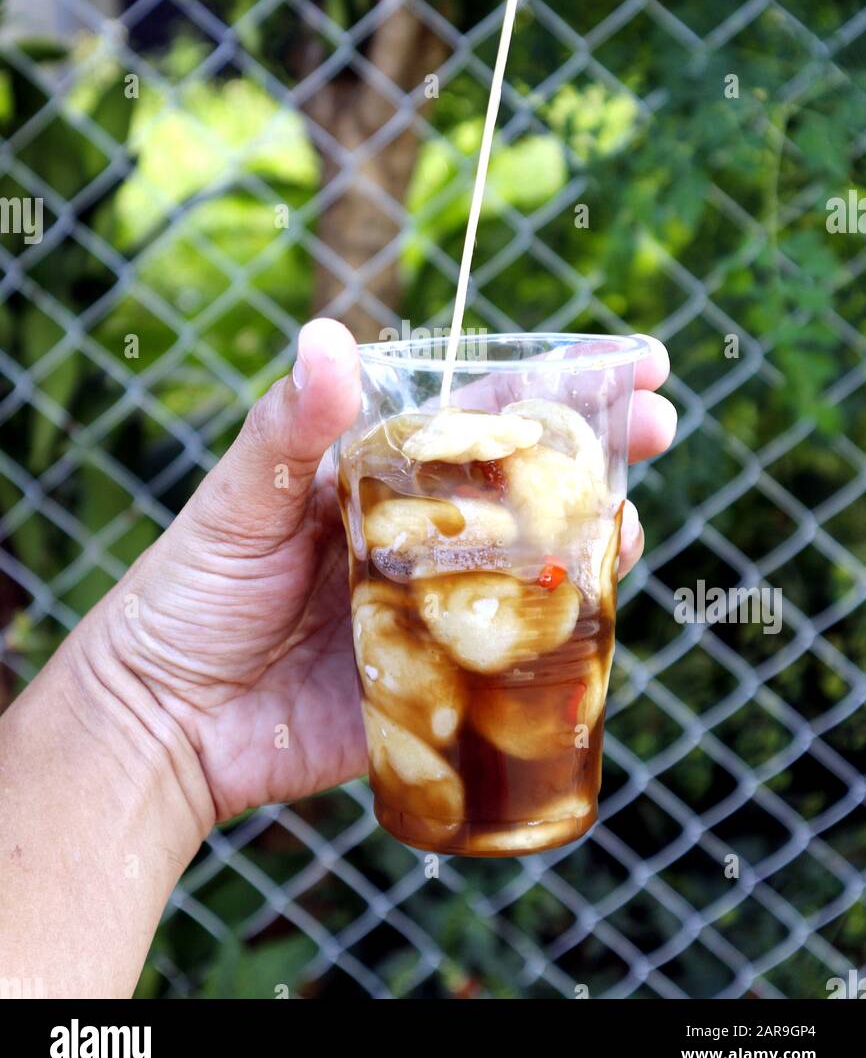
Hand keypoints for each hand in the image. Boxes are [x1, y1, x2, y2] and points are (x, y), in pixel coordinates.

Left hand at [79, 321, 674, 827]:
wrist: (161, 721)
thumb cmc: (188, 594)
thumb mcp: (235, 501)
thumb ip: (288, 427)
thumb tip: (329, 336)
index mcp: (383, 477)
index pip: (486, 416)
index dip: (562, 383)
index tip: (635, 363)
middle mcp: (424, 536)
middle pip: (533, 485)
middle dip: (604, 451)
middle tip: (664, 425)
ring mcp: (440, 610)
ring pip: (541, 567)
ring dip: (595, 541)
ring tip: (624, 527)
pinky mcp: (444, 687)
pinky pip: (518, 661)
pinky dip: (564, 642)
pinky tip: (595, 623)